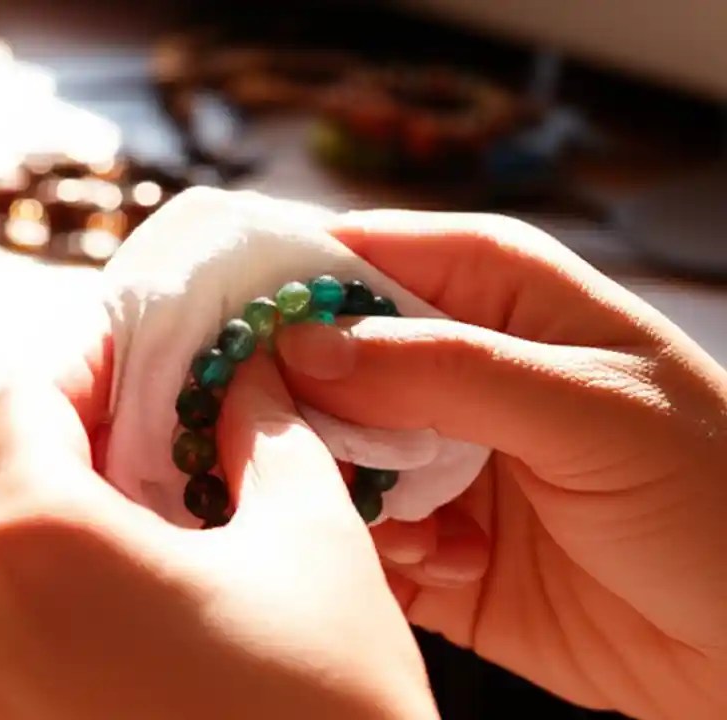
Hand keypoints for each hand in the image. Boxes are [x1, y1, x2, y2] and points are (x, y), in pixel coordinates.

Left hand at [0, 316, 437, 719]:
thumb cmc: (326, 713)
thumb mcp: (313, 544)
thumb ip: (269, 432)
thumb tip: (253, 374)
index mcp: (33, 542)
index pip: (24, 402)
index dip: (87, 364)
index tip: (137, 354)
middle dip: (39, 448)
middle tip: (131, 441)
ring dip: (18, 528)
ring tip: (124, 526)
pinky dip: (17, 605)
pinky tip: (111, 610)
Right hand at [276, 210, 726, 718]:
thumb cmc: (713, 493)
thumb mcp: (587, 409)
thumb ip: (441, 369)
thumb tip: (300, 342)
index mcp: (489, 288)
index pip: (350, 252)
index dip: (272, 281)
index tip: (205, 324)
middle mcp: (446, 363)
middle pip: (310, 357)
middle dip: (282, 401)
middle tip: (269, 442)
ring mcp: (432, 453)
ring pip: (317, 450)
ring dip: (331, 490)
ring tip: (401, 526)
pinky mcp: (427, 541)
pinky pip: (351, 534)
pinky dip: (372, 555)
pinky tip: (446, 568)